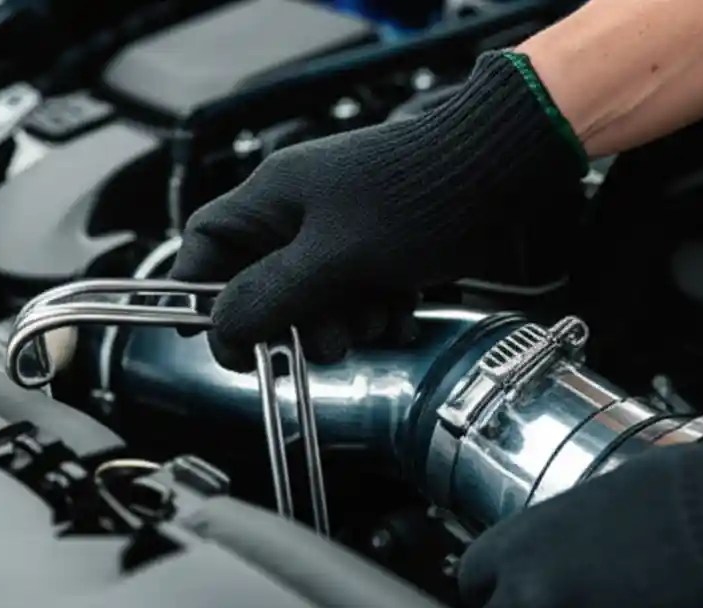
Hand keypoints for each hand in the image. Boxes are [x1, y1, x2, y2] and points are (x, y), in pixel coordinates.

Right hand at [171, 52, 583, 368]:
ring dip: (346, 321)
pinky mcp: (386, 247)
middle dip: (295, 321)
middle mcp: (304, 210)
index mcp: (275, 196)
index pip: (207, 244)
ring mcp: (347, 229)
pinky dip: (380, 311)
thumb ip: (271, 295)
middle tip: (325, 339)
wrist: (502, 172)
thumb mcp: (334, 256)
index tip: (210, 339)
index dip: (199, 293)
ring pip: (320, 297)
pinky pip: (363, 295)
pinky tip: (402, 312)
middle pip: (266, 283)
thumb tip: (219, 328)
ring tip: (377, 314)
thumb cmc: (418, 197)